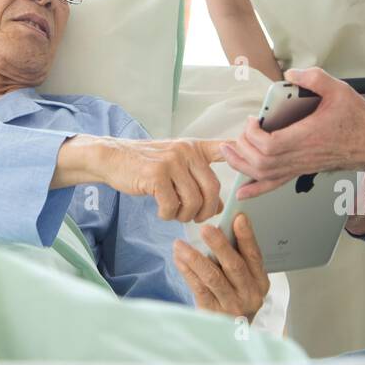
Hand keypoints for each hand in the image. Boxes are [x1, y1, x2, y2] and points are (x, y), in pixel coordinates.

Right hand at [56, 134, 228, 222]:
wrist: (112, 157)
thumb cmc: (145, 165)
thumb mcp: (175, 166)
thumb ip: (198, 181)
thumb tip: (221, 206)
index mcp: (194, 148)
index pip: (224, 149)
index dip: (241, 158)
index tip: (252, 172)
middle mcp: (186, 152)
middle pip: (212, 189)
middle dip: (206, 210)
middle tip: (195, 217)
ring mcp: (171, 162)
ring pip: (193, 201)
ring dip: (184, 215)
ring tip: (173, 213)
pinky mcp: (156, 175)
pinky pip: (172, 206)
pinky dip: (167, 214)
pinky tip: (160, 211)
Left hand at [173, 213, 269, 322]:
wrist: (233, 336)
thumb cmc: (236, 299)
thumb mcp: (244, 281)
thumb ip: (237, 259)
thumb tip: (222, 228)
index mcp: (260, 282)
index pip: (255, 256)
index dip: (247, 236)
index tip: (239, 218)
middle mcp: (249, 294)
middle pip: (234, 266)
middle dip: (219, 245)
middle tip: (206, 228)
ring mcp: (232, 306)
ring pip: (213, 277)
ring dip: (195, 258)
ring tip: (180, 244)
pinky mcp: (213, 313)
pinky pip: (198, 288)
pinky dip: (187, 271)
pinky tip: (179, 259)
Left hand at [223, 67, 364, 199]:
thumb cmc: (359, 119)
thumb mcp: (340, 90)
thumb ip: (315, 78)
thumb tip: (291, 74)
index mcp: (309, 137)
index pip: (271, 146)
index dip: (254, 135)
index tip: (253, 120)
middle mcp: (303, 156)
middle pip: (262, 162)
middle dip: (243, 148)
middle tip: (239, 133)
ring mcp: (301, 165)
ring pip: (265, 175)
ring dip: (242, 165)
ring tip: (227, 152)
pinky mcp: (302, 169)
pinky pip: (276, 183)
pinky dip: (257, 189)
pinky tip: (243, 191)